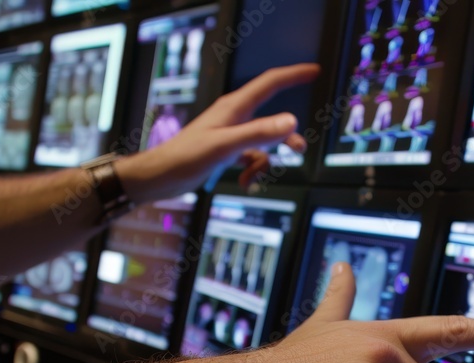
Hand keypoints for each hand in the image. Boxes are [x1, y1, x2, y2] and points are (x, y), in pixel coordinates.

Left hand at [115, 63, 319, 203]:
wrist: (159, 176)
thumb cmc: (184, 157)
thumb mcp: (225, 146)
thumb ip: (258, 133)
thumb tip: (290, 122)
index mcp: (234, 107)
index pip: (270, 83)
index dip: (293, 75)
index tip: (314, 71)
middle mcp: (234, 116)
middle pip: (272, 117)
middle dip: (286, 136)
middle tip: (300, 149)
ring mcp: (230, 133)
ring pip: (263, 141)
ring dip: (266, 159)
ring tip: (257, 175)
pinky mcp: (226, 150)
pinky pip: (251, 156)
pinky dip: (252, 170)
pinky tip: (243, 181)